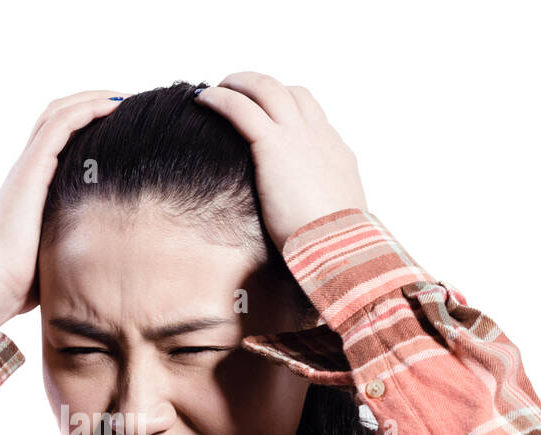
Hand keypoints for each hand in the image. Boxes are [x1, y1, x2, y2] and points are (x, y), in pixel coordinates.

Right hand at [0, 89, 126, 336]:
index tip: (124, 124)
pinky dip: (87, 110)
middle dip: (95, 103)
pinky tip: (115, 107)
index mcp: (32, 189)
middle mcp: (27, 171)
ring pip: (60, 113)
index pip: (60, 140)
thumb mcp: (56, 255)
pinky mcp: (30, 172)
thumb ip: (75, 244)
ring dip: (96, 99)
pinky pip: (60, 126)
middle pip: (58, 117)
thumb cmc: (18, 286)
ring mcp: (27, 169)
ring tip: (129, 98)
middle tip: (131, 103)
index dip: (89, 123)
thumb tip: (110, 261)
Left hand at [193, 73, 366, 250]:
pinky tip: (203, 99)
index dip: (287, 108)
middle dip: (262, 86)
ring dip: (239, 83)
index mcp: (335, 153)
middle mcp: (319, 136)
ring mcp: (297, 137)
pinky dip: (220, 98)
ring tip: (215, 88)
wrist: (338, 245)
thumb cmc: (334, 244)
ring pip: (266, 89)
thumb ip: (321, 208)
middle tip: (237, 90)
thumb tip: (312, 222)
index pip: (311, 116)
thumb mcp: (333, 217)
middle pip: (290, 93)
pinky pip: (241, 108)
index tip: (267, 114)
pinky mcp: (273, 146)